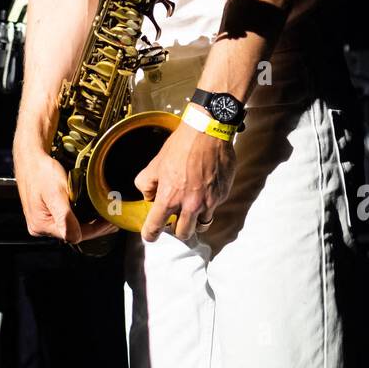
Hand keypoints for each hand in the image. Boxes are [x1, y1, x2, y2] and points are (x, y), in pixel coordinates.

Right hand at [13, 142, 119, 243]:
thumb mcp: (55, 193)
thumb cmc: (41, 171)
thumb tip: (74, 238)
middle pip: (74, 232)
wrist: (30, 157)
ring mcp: (42, 220)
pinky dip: (81, 216)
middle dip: (95, 227)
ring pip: (72, 226)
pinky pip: (66, 219)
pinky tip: (91, 212)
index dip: (96, 230)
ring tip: (106, 216)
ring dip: (89, 222)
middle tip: (113, 219)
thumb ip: (65, 217)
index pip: (75, 235)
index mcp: (41, 225)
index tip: (111, 222)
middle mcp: (40, 227)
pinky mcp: (45, 212)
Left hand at [134, 122, 237, 243]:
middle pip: (183, 234)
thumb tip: (149, 197)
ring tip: (191, 209)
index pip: (155, 228)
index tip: (151, 235)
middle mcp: (190, 205)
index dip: (150, 235)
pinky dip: (208, 204)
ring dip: (195, 221)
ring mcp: (209, 202)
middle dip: (177, 230)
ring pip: (201, 225)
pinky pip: (214, 208)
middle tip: (175, 221)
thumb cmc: (181, 146)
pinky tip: (204, 190)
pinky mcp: (222, 195)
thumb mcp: (156, 163)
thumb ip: (147, 183)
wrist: (208, 132)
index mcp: (169, 198)